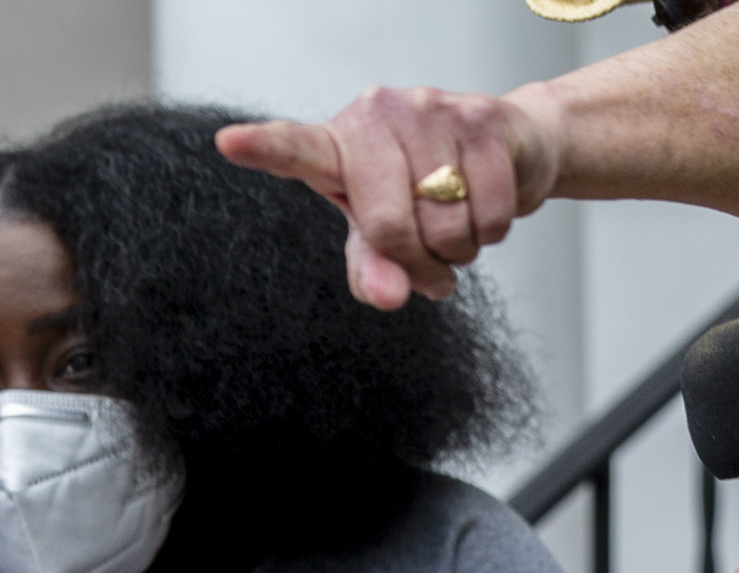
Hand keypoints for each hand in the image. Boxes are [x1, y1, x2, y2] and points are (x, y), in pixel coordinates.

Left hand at [216, 87, 560, 309]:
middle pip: (390, 228)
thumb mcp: (384, 235)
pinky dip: (493, 232)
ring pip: (446, 227)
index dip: (264, 149)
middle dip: (419, 265)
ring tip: (459, 223)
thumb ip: (371, 267)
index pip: (297, 149)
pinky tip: (485, 206)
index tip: (228, 143)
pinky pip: (490, 215)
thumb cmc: (428, 193)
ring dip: (460, 251)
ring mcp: (430, 111)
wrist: (510, 149)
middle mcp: (378, 116)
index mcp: (340, 144)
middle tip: (430, 261)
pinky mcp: (482, 119)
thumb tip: (390, 295)